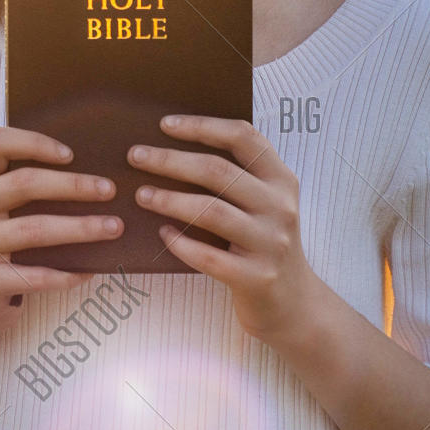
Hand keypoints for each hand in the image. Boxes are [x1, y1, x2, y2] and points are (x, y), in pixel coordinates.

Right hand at [0, 126, 123, 328]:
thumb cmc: (7, 241)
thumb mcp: (6, 207)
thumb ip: (32, 187)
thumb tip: (97, 176)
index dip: (34, 143)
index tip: (71, 154)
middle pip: (23, 184)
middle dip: (73, 185)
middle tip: (110, 190)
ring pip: (33, 230)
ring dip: (80, 228)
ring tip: (113, 227)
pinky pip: (34, 275)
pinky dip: (67, 273)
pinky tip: (91, 270)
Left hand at [129, 115, 319, 343]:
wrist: (294, 304)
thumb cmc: (263, 244)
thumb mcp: (263, 203)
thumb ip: (236, 176)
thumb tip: (171, 145)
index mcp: (281, 179)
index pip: (242, 137)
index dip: (202, 126)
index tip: (164, 124)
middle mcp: (280, 206)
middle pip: (217, 171)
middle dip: (170, 160)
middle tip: (134, 156)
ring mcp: (271, 243)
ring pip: (211, 211)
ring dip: (169, 200)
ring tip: (141, 195)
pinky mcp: (257, 277)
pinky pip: (209, 256)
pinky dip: (181, 243)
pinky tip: (162, 234)